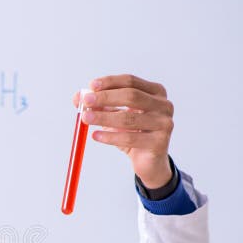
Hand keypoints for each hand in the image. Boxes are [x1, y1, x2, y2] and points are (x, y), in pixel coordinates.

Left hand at [74, 74, 173, 189]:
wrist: (148, 161)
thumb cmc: (132, 133)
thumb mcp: (114, 116)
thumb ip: (98, 105)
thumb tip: (78, 97)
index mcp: (155, 92)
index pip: (130, 81)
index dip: (110, 82)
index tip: (91, 85)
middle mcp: (164, 105)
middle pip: (132, 96)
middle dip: (106, 98)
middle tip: (86, 101)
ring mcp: (164, 123)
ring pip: (129, 118)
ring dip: (104, 117)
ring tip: (86, 118)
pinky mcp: (160, 142)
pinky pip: (130, 138)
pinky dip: (110, 136)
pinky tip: (96, 135)